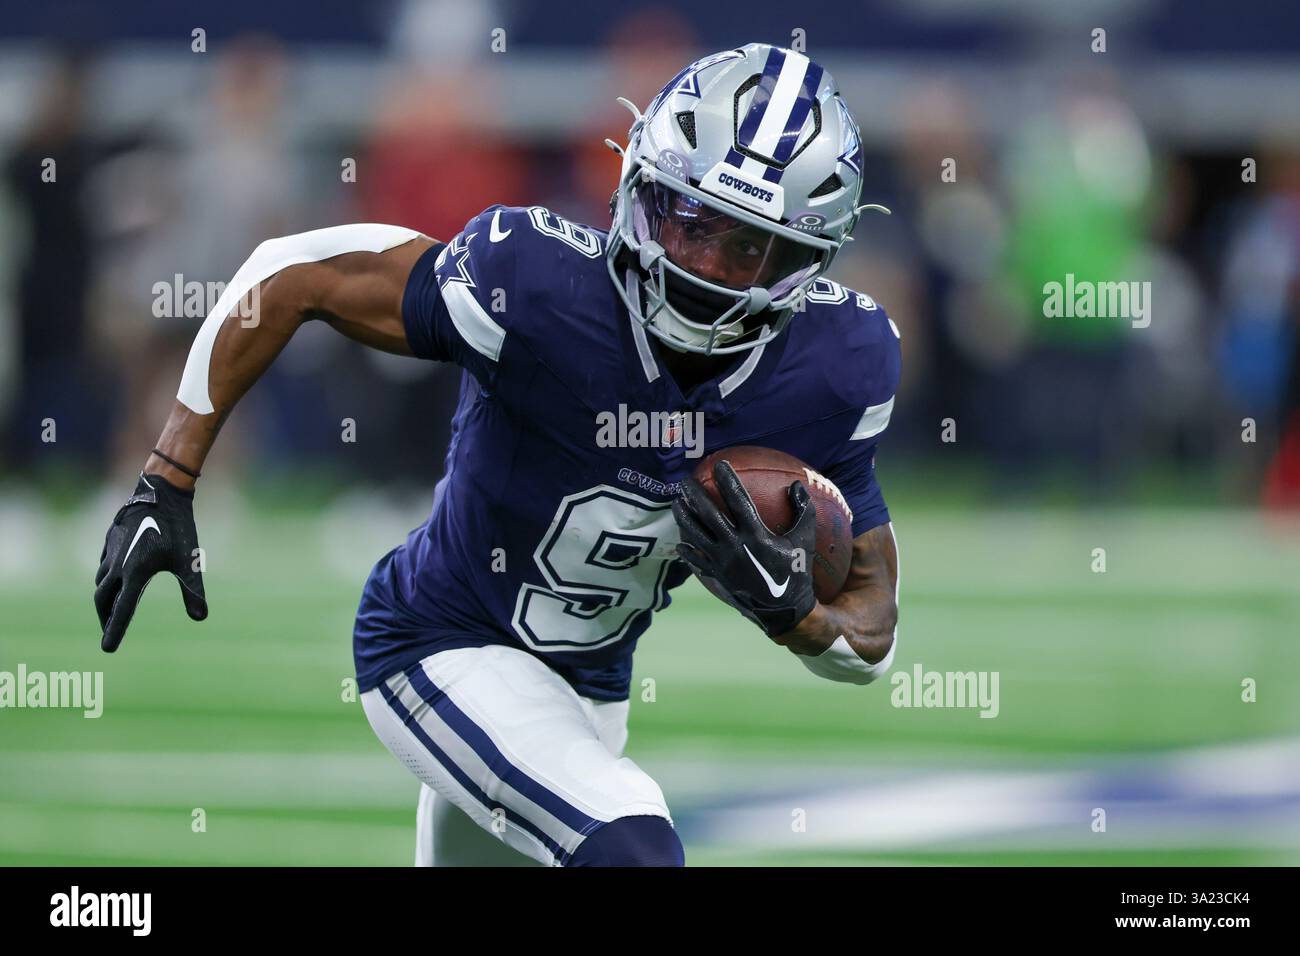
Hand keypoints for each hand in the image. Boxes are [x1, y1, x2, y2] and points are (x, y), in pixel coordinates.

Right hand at [94, 473, 207, 651]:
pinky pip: (103, 565)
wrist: (161, 493)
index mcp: (135, 573)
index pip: (122, 610)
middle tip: (108, 629)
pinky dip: (105, 578)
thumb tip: (201, 618)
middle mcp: (117, 565)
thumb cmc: (178, 528)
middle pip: (102, 599)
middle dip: (104, 616)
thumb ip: (193, 591)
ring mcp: (110, 551)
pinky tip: (114, 579)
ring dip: (104, 597)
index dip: (114, 630)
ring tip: (111, 607)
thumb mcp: (189, 561)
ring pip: (101, 581)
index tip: (108, 648)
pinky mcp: (110, 540)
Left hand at [672, 460, 816, 637]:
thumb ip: (803, 511)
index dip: (727, 480)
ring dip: (684, 518)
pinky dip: (687, 552)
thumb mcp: (805, 540)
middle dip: (695, 495)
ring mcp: (723, 563)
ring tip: (676, 503)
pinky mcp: (718, 577)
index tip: (719, 464)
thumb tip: (797, 484)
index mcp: (756, 536)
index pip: (737, 500)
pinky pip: (697, 562)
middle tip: (685, 480)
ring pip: (696, 536)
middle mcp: (735, 547)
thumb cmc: (797, 572)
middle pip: (708, 515)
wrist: (785, 611)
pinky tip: (680, 542)